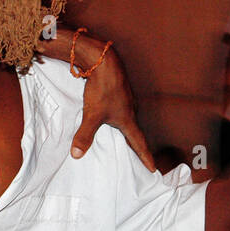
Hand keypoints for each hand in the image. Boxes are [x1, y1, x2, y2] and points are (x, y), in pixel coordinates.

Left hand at [66, 32, 154, 168]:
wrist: (103, 61)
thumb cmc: (102, 88)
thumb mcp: (92, 115)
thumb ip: (85, 135)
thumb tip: (76, 155)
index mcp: (128, 120)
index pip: (139, 143)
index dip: (145, 157)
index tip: (153, 169)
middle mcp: (130, 111)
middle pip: (136, 133)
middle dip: (138, 147)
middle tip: (140, 159)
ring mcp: (125, 100)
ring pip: (129, 121)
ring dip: (128, 133)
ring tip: (125, 142)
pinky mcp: (118, 92)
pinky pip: (121, 111)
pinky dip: (119, 120)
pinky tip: (111, 120)